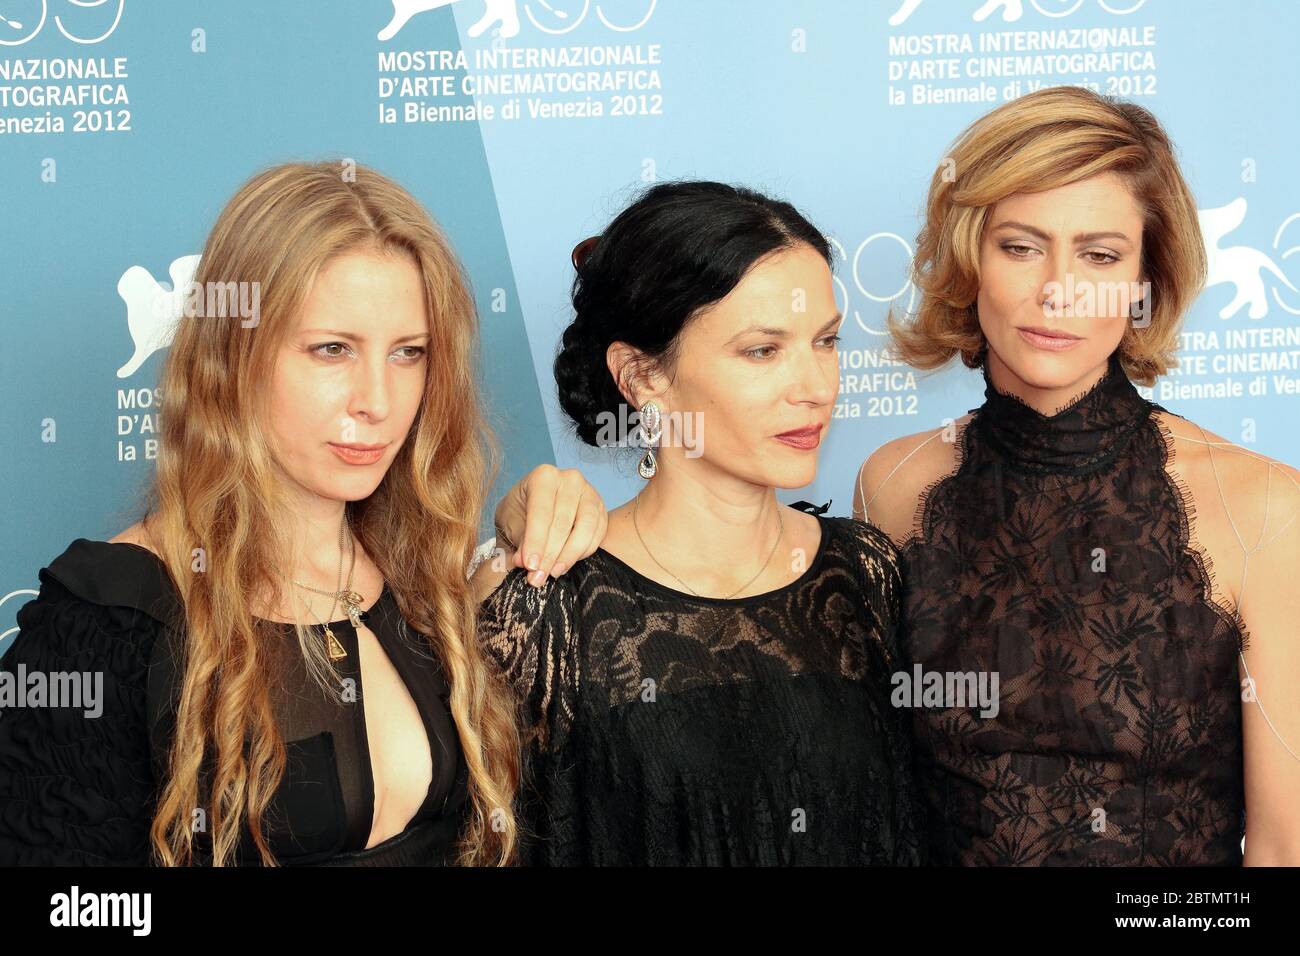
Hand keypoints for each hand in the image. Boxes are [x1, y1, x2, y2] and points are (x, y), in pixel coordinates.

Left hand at [495, 465, 607, 586]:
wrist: (535, 508)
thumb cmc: (520, 512)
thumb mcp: (510, 523)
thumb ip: (518, 540)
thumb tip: (525, 562)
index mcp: (543, 476)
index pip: (541, 512)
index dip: (535, 541)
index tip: (530, 565)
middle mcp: (570, 479)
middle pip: (562, 522)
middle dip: (549, 554)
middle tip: (537, 577)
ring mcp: (590, 493)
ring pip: (585, 529)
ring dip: (568, 555)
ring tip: (553, 573)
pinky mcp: (601, 509)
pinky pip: (597, 535)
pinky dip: (582, 553)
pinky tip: (565, 564)